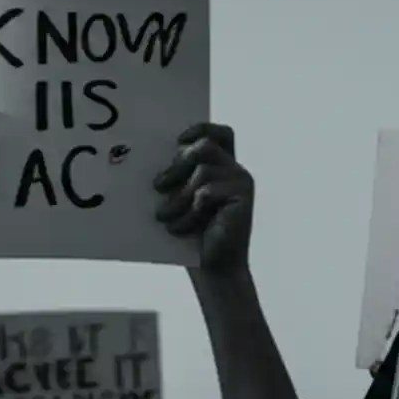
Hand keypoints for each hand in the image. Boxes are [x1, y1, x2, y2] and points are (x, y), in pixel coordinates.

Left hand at [153, 123, 251, 270]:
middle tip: (157, 186)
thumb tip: (155, 165)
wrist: (213, 269)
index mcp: (223, 167)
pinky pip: (206, 193)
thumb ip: (177, 177)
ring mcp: (242, 183)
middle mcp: (236, 171)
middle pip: (205, 146)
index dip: (200, 128)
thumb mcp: (181, 200)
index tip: (178, 141)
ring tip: (165, 217)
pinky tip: (181, 229)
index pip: (220, 133)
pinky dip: (188, 213)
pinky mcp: (244, 198)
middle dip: (177, 164)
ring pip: (203, 171)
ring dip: (178, 197)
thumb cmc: (193, 235)